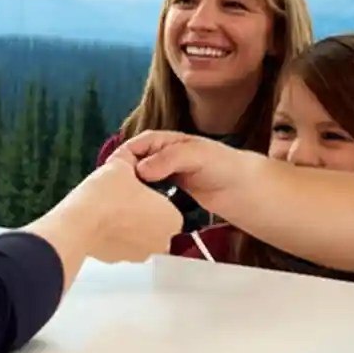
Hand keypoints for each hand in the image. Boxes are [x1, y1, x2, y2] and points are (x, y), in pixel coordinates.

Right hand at [54, 158, 182, 263]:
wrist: (79, 223)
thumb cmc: (107, 195)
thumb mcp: (123, 165)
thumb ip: (132, 160)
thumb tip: (129, 158)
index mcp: (173, 218)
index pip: (169, 202)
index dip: (151, 191)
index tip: (136, 185)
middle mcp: (162, 241)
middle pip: (155, 219)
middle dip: (141, 208)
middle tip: (123, 194)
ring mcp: (141, 255)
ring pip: (139, 233)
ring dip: (128, 221)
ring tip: (110, 206)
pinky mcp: (120, 260)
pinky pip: (122, 244)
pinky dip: (115, 234)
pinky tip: (102, 221)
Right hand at [110, 130, 256, 212]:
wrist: (243, 187)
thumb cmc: (223, 165)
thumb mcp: (197, 155)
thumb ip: (169, 159)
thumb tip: (141, 169)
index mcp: (166, 141)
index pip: (137, 145)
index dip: (123, 156)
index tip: (111, 173)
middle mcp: (163, 155)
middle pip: (134, 162)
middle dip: (121, 174)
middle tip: (110, 192)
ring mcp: (166, 173)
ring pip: (140, 179)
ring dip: (130, 189)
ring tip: (119, 204)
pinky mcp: (169, 191)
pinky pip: (149, 193)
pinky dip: (142, 199)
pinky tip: (137, 211)